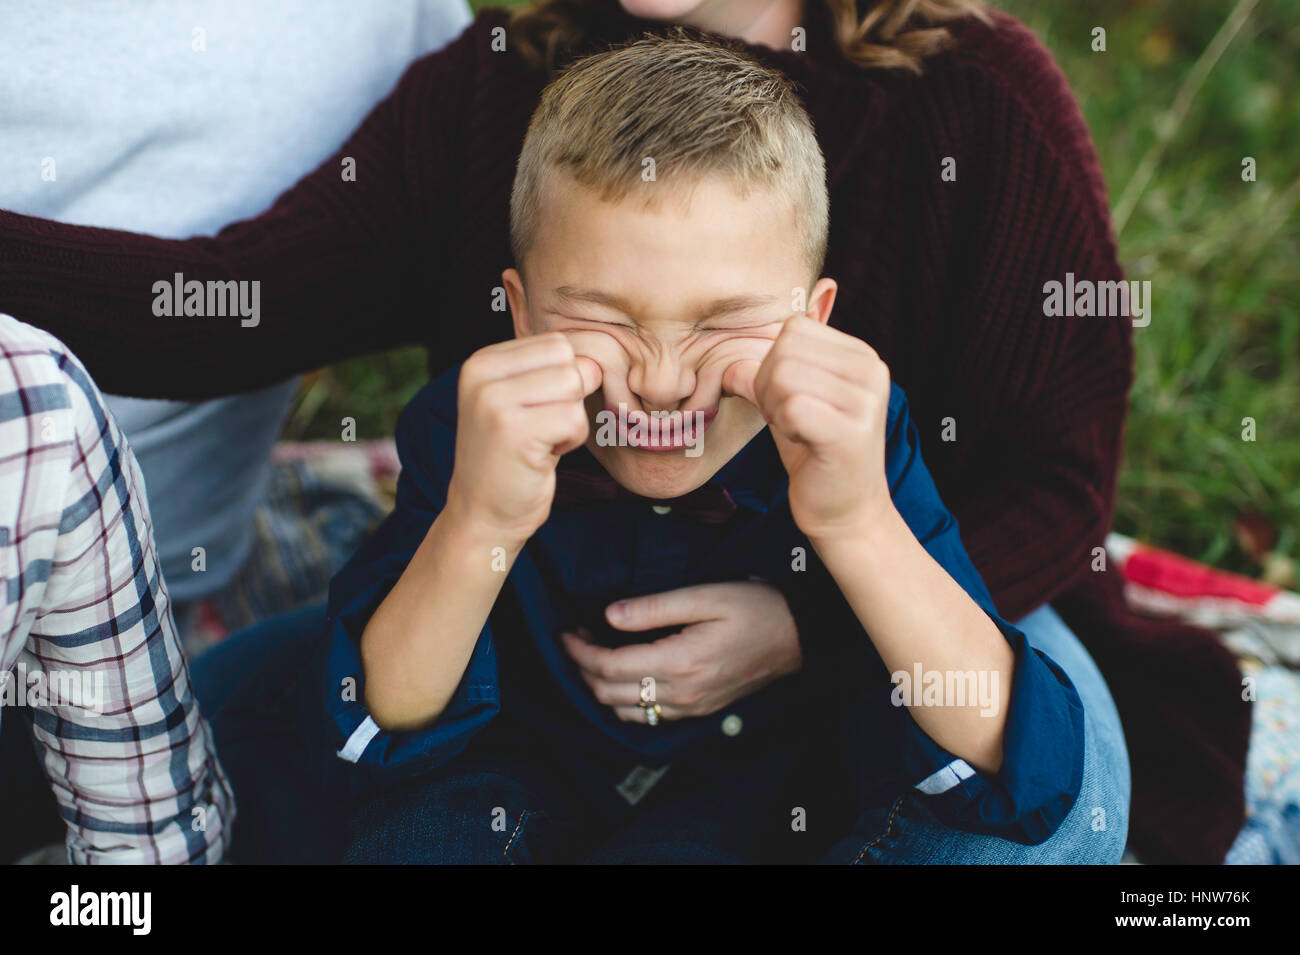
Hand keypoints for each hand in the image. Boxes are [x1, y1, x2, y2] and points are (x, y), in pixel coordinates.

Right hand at [446, 333, 601, 542]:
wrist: (483, 514)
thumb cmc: (511, 457)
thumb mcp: (521, 401)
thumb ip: (550, 371)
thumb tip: (597, 360)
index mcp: (482, 361)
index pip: (557, 345)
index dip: (562, 381)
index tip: (535, 412)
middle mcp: (481, 374)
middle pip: (569, 362)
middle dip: (569, 399)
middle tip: (539, 429)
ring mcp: (494, 401)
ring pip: (575, 387)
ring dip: (570, 421)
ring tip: (540, 441)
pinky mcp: (513, 430)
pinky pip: (575, 419)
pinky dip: (570, 441)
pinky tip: (542, 456)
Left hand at [560, 581, 801, 722]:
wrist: (797, 637)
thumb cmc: (755, 608)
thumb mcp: (705, 596)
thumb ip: (654, 607)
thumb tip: (609, 615)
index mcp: (681, 663)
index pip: (610, 667)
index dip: (580, 651)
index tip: (567, 630)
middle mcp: (682, 694)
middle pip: (609, 694)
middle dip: (582, 669)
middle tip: (576, 638)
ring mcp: (690, 708)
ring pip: (624, 711)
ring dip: (600, 687)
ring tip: (595, 654)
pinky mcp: (697, 711)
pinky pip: (647, 717)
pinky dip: (624, 701)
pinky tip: (623, 676)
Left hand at [724, 314, 892, 543]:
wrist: (845, 509)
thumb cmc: (815, 450)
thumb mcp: (787, 402)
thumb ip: (763, 374)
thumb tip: (728, 365)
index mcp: (861, 355)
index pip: (794, 329)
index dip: (773, 363)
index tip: (787, 399)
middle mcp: (871, 370)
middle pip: (785, 350)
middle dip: (768, 386)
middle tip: (789, 419)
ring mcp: (865, 401)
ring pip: (784, 376)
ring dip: (775, 408)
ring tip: (797, 431)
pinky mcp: (850, 433)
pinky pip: (792, 407)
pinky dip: (784, 426)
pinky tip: (804, 443)